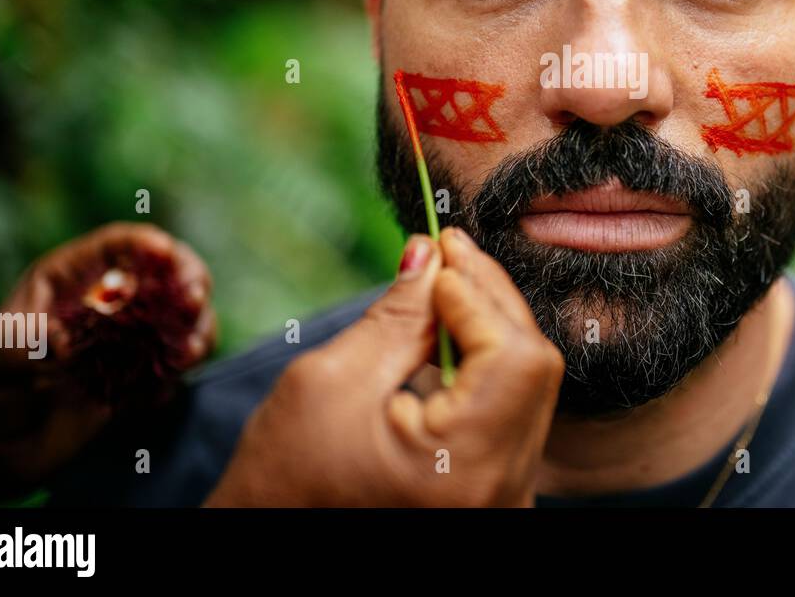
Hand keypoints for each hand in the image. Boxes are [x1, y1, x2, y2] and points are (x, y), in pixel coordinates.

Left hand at [0, 223, 215, 501]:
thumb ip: (15, 347)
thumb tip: (61, 339)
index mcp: (67, 280)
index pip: (116, 245)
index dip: (146, 244)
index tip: (165, 255)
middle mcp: (107, 299)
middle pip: (167, 269)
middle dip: (191, 278)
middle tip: (194, 302)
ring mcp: (131, 334)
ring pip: (185, 313)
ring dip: (198, 327)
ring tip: (185, 356)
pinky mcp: (144, 370)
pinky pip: (182, 357)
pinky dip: (184, 368)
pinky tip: (157, 394)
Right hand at [204, 227, 564, 506]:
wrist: (263, 544)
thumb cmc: (281, 482)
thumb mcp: (330, 382)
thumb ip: (397, 314)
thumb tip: (431, 252)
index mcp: (464, 469)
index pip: (514, 356)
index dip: (479, 295)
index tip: (440, 253)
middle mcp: (503, 493)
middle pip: (530, 369)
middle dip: (488, 300)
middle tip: (445, 250)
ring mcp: (503, 499)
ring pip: (526, 387)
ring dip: (488, 328)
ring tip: (443, 286)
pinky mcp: (493, 495)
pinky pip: (510, 414)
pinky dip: (484, 367)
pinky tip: (450, 336)